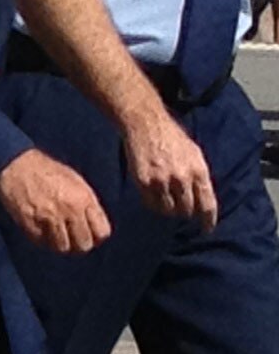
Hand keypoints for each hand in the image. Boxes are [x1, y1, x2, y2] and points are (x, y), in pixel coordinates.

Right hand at [0, 145, 110, 253]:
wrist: (17, 165)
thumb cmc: (47, 170)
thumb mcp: (76, 181)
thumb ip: (87, 203)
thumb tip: (93, 223)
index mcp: (84, 199)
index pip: (102, 232)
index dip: (96, 236)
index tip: (90, 234)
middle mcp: (69, 211)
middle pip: (84, 244)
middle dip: (79, 243)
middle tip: (72, 239)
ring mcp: (49, 218)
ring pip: (62, 247)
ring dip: (60, 243)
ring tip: (56, 235)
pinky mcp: (30, 223)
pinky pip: (41, 242)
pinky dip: (42, 239)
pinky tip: (41, 229)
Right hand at [119, 105, 216, 228]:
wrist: (147, 125)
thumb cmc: (172, 137)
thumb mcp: (195, 154)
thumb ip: (199, 176)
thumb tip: (202, 197)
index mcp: (199, 171)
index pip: (207, 204)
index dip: (207, 220)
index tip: (206, 228)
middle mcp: (182, 178)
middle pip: (187, 210)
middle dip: (186, 213)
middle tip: (182, 211)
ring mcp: (162, 181)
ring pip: (169, 210)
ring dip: (169, 209)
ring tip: (167, 202)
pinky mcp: (144, 182)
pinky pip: (151, 204)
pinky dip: (154, 204)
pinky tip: (154, 197)